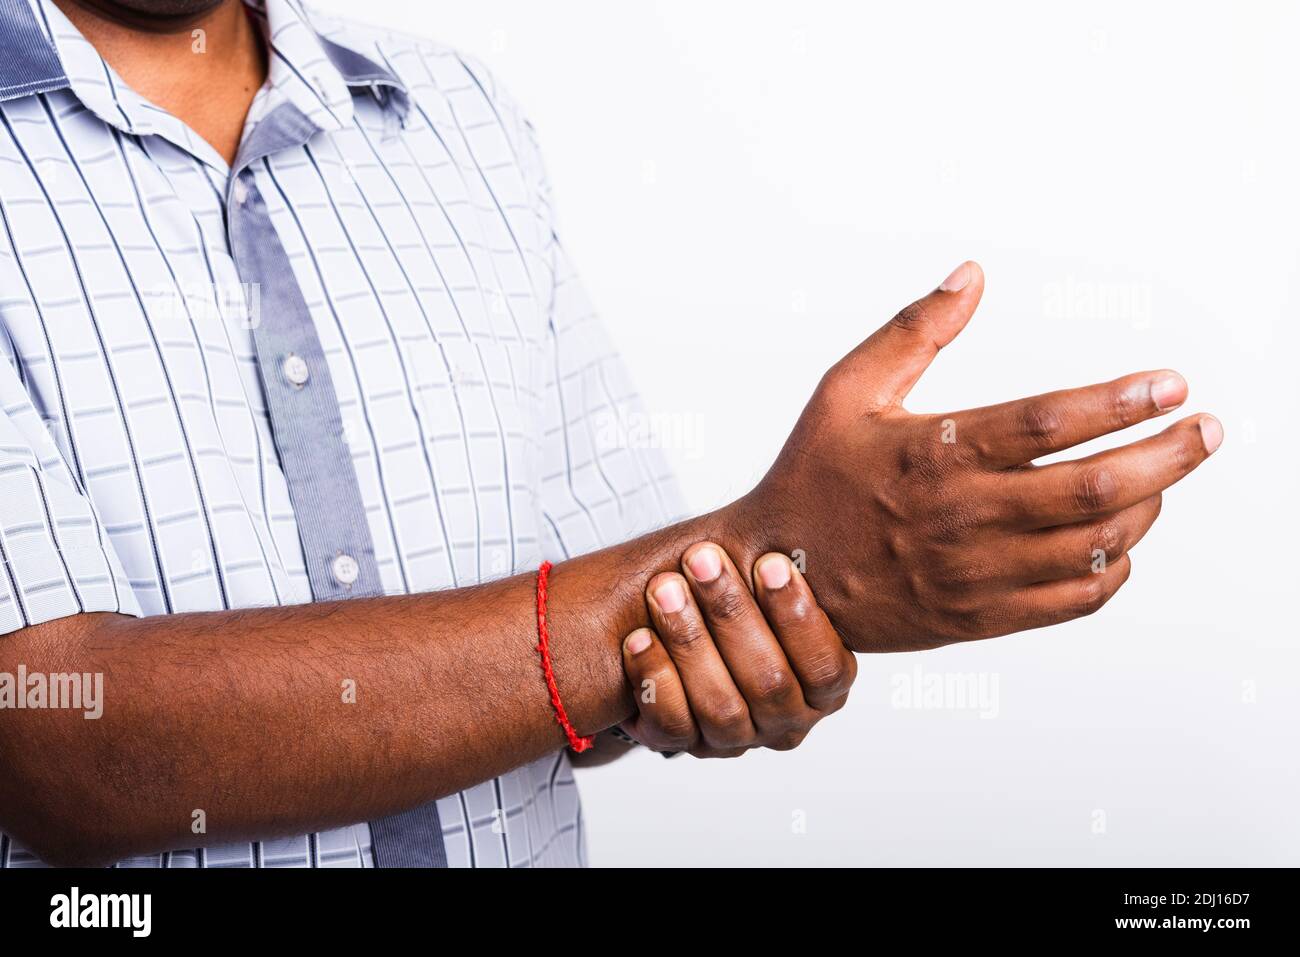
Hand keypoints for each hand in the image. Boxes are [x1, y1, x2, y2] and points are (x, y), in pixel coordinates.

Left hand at [619, 542, 854, 757]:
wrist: (668, 619)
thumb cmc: (730, 590)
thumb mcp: (766, 572)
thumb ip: (787, 558)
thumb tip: (816, 484)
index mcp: (824, 684)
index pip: (826, 668)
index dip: (799, 617)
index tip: (769, 562)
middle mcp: (786, 718)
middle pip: (769, 682)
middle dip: (732, 615)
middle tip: (702, 558)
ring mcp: (735, 738)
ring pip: (720, 705)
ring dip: (689, 641)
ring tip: (663, 588)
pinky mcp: (684, 744)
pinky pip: (671, 725)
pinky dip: (653, 677)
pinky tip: (637, 637)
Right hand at [732, 262, 1220, 652]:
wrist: (780, 574)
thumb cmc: (814, 475)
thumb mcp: (846, 389)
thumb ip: (915, 330)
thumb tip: (972, 276)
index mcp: (934, 453)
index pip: (1051, 424)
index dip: (1123, 402)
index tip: (1171, 385)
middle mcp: (961, 517)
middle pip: (1092, 489)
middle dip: (1167, 456)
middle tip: (1206, 432)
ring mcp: (974, 574)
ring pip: (1092, 547)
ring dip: (1147, 508)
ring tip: (1162, 477)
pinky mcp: (979, 618)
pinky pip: (1072, 600)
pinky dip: (1112, 569)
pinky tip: (1118, 540)